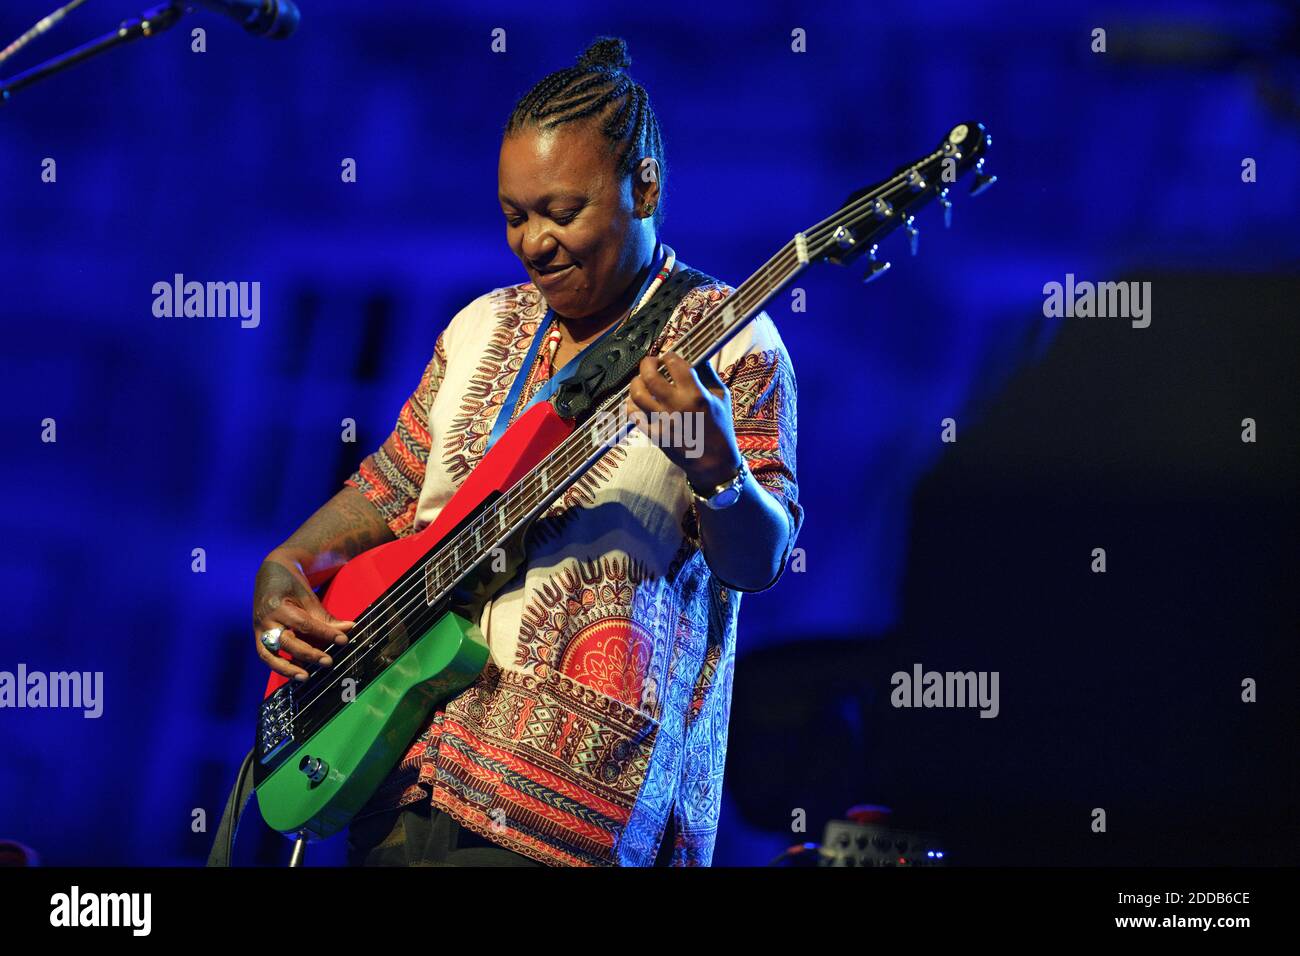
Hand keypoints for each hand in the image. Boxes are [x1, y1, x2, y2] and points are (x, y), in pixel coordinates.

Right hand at [253, 549, 354, 680]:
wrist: (270, 574)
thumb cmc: (292, 584)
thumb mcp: (308, 596)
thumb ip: (325, 616)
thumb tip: (348, 629)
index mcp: (278, 606)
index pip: (304, 624)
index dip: (325, 633)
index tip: (343, 640)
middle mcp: (265, 620)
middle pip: (286, 642)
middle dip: (308, 653)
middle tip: (328, 662)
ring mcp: (259, 630)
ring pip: (269, 654)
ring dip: (286, 668)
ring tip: (305, 677)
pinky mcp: (259, 637)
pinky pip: (266, 655)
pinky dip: (280, 666)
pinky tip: (297, 672)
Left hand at [626, 351, 743, 491]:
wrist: (714, 460)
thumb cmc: (720, 427)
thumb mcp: (721, 396)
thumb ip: (708, 374)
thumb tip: (697, 355)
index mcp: (696, 394)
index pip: (675, 364)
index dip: (669, 356)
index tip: (668, 357)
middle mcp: (676, 406)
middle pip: (650, 376)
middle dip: (647, 363)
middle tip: (650, 363)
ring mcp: (663, 421)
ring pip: (637, 394)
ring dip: (636, 382)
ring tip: (642, 381)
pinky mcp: (655, 434)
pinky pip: (634, 415)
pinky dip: (631, 404)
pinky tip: (637, 400)